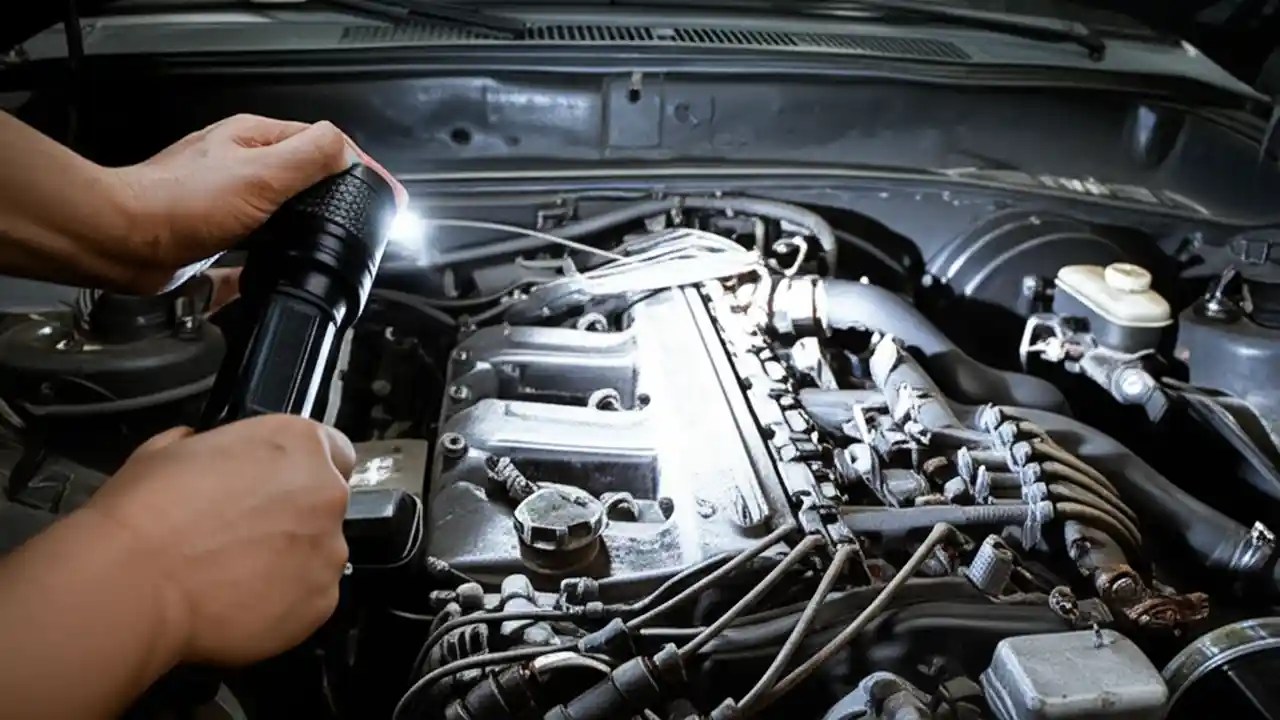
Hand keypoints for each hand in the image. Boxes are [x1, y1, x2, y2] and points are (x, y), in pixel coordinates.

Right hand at [82, 415, 355, 664]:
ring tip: (236, 575)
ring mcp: (329, 551)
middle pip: (326, 504)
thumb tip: (206, 450)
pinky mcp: (321, 602)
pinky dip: (284, 602)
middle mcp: (327, 493)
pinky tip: (241, 602)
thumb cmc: (146, 510)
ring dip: (291, 561)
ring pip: (320, 554)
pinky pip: (310, 598)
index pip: (333, 450)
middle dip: (295, 517)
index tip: (277, 488)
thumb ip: (213, 446)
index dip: (303, 470)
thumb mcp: (172, 449)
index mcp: (299, 443)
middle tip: (245, 535)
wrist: (134, 582)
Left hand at [114, 114, 404, 291]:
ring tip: (333, 247)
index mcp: (254, 140)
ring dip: (306, 230)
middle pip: (304, 178)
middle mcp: (240, 166)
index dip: (362, 167)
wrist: (124, 243)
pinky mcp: (213, 237)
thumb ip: (312, 156)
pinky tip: (278, 278)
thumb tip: (350, 151)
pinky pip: (253, 252)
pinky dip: (270, 264)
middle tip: (368, 219)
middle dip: (338, 197)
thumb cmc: (179, 204)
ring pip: (282, 214)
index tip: (389, 193)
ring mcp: (225, 202)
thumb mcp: (262, 173)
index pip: (324, 144)